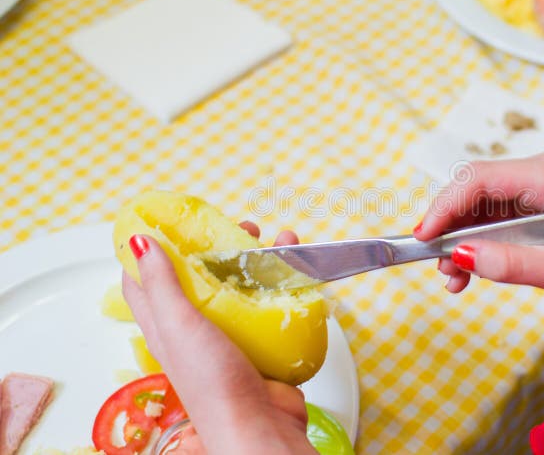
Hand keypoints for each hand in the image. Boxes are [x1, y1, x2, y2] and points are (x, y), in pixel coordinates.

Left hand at [122, 225, 315, 454]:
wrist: (261, 425)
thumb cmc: (213, 384)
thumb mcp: (179, 325)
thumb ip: (162, 283)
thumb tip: (139, 242)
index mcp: (166, 327)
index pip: (145, 283)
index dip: (150, 252)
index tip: (165, 224)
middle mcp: (197, 329)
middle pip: (202, 276)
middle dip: (218, 245)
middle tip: (236, 227)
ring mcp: (234, 334)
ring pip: (243, 284)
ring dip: (259, 257)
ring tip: (275, 239)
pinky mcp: (265, 340)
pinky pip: (274, 301)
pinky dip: (286, 279)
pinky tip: (298, 266)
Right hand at [413, 153, 543, 301]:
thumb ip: (512, 262)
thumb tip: (459, 257)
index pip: (477, 179)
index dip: (443, 207)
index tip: (423, 240)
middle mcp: (540, 173)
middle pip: (473, 189)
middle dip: (447, 226)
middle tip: (437, 266)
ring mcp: (539, 188)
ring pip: (480, 205)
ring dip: (459, 238)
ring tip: (453, 277)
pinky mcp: (540, 205)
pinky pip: (495, 217)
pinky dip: (477, 242)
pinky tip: (471, 269)